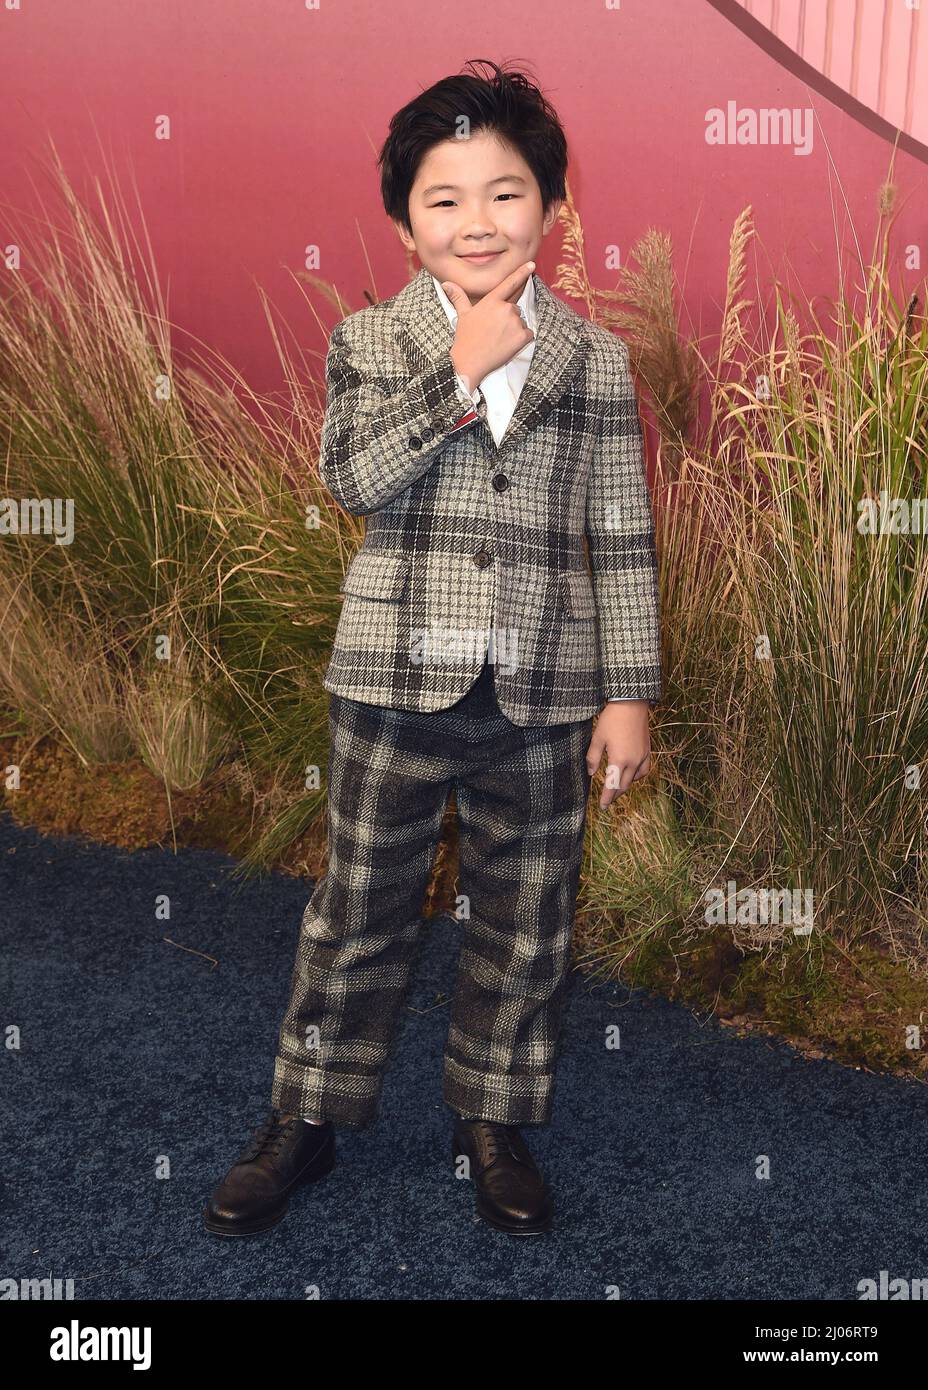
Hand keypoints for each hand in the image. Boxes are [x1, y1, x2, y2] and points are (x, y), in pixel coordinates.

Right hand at [442, 261, 535, 392]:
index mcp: (491, 301)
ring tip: (499, 339)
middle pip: (514, 308)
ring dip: (514, 330)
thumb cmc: (465, 338)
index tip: (532, 264)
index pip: (509, 283)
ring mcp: (514, 322)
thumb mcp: (462, 315)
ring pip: (521, 322)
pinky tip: (508, 345)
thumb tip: (446, 284)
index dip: (522, 272)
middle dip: (507, 318)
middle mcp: (504, 308)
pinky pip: (528, 334)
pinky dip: (522, 340)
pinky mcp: (522, 336)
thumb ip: (458, 297)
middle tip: (494, 331)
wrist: (469, 362)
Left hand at [586, 702, 651, 809]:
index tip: (602, 806)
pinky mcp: (647, 750)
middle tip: (607, 801)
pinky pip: (644, 770)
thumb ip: (593, 758)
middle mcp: (633, 761)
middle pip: (623, 786)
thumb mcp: (597, 738)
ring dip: (625, 786)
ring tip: (616, 789)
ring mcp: (642, 756)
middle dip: (615, 795)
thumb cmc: (612, 719)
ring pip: (634, 779)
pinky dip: (637, 776)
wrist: (631, 704)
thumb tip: (591, 773)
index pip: (612, 786)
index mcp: (619, 760)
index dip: (606, 798)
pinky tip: (631, 774)